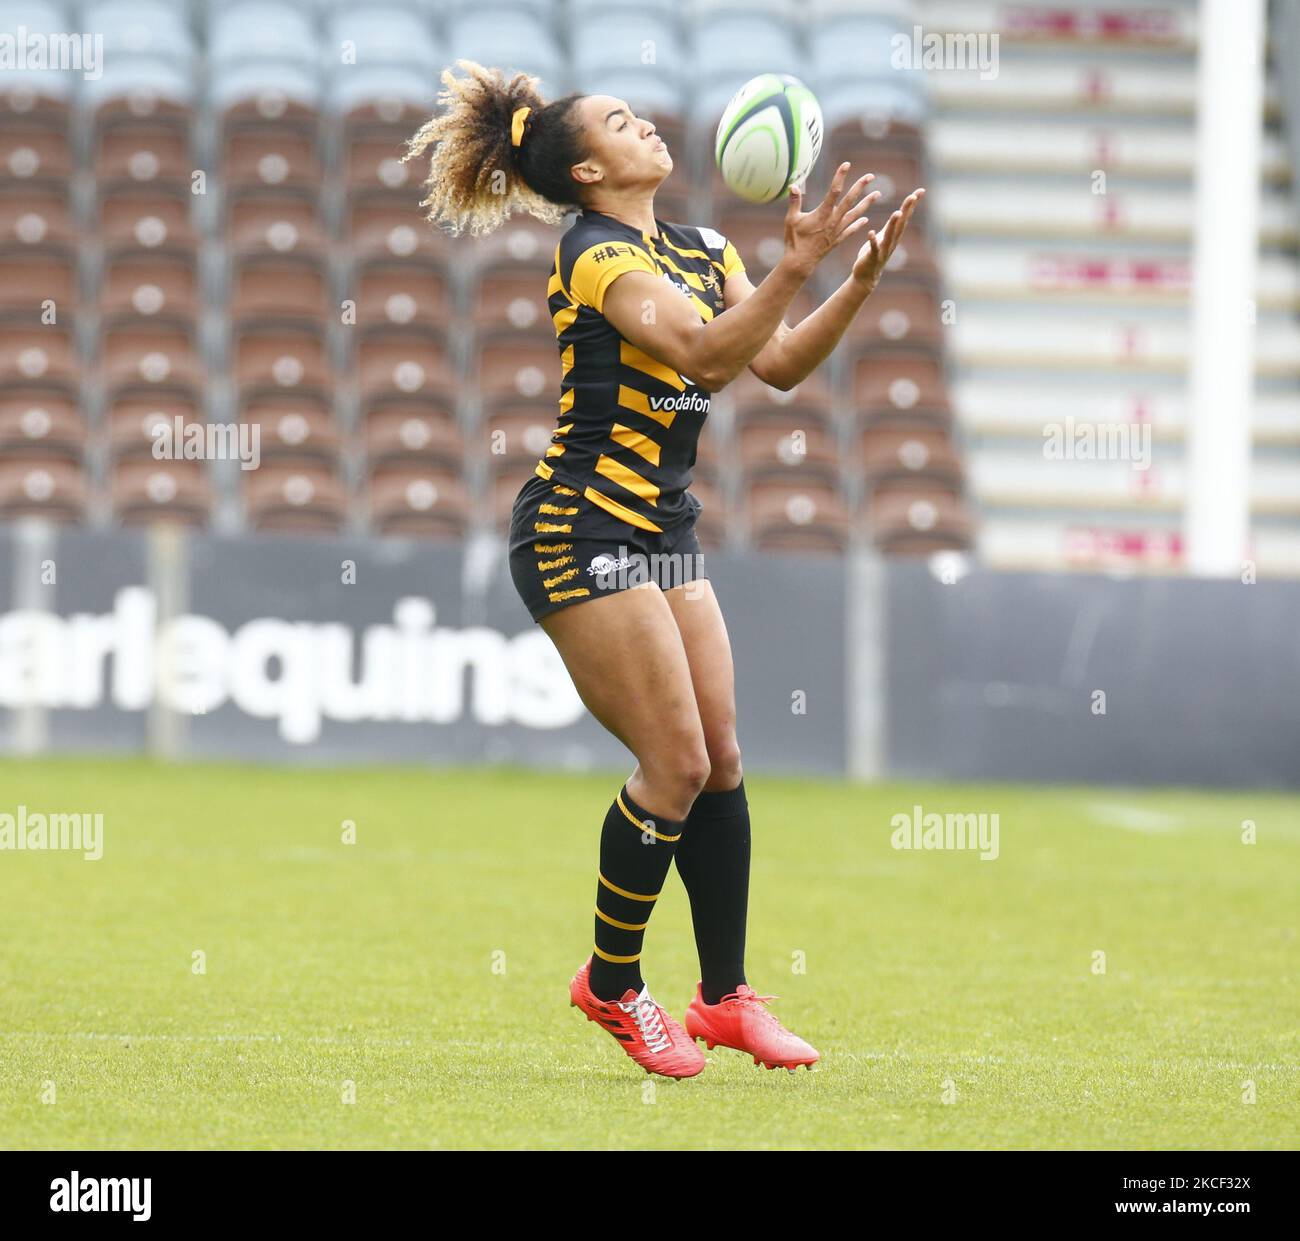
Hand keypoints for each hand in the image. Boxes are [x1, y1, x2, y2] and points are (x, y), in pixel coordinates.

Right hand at [782, 161, 881, 278]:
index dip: (840, 176)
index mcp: (823, 213)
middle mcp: (833, 220)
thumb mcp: (792, 219)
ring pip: (855, 214)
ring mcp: (837, 231)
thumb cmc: (794, 240)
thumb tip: (793, 185)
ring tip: (878, 194)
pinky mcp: (837, 240)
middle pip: (850, 200)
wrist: (800, 262)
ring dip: (867, 204)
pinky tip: (865, 219)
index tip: (847, 164)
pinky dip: (859, 224)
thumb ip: (794, 202)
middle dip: (861, 187)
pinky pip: (851, 230)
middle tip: (871, 176)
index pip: (834, 191)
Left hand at [851, 188, 924, 288]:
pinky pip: (873, 248)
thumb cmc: (873, 255)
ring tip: (897, 212)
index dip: (912, 204)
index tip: (921, 191)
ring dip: (893, 224)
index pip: (905, 217)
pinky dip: (873, 241)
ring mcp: (883, 250)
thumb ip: (891, 226)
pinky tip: (871, 232)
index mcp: (893, 236)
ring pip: (889, 235)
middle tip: (913, 196)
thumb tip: (900, 212)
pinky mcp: (872, 258)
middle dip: (907, 210)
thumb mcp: (884, 237)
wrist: (866, 278)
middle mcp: (891, 242)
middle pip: (901, 224)